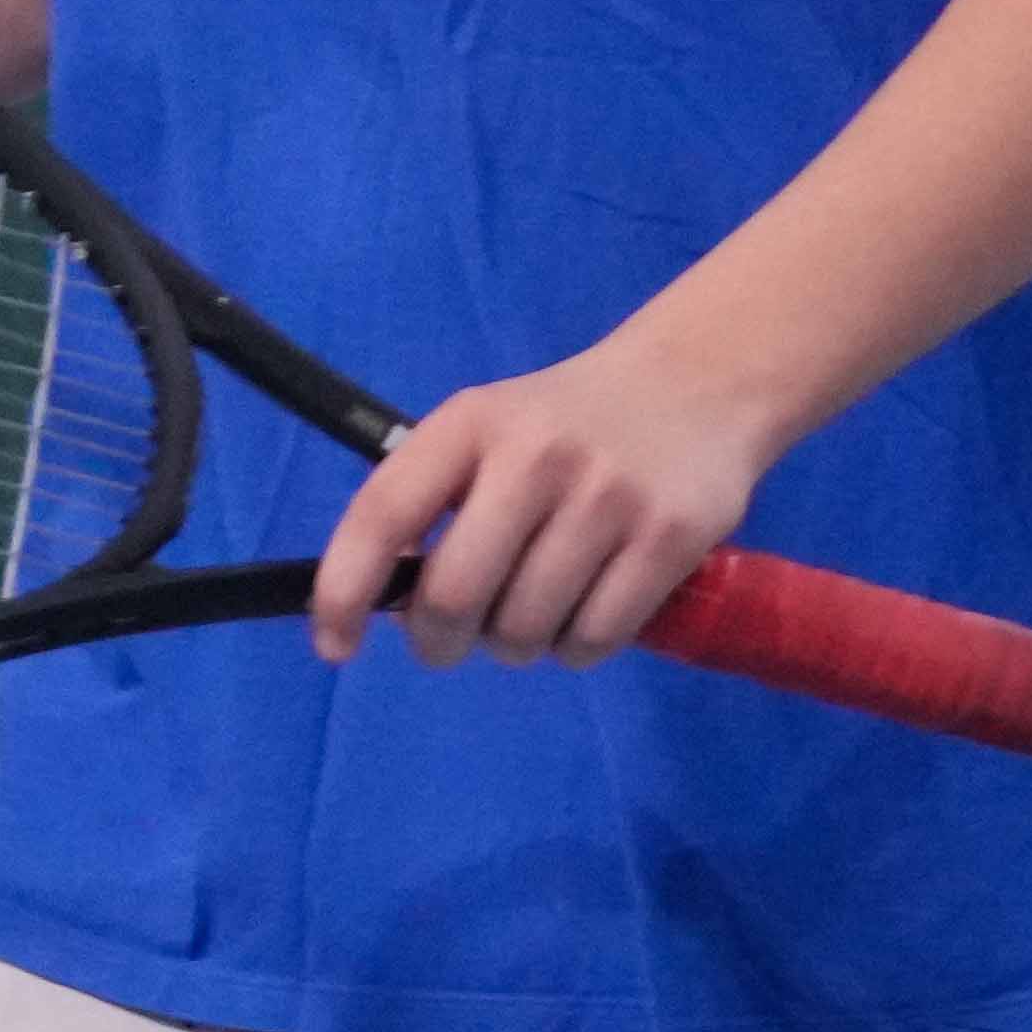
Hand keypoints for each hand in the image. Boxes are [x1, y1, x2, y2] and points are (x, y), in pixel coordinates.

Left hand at [307, 334, 795, 669]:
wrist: (698, 381)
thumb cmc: (567, 424)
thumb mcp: (487, 430)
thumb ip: (432, 501)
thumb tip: (377, 602)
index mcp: (469, 425)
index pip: (382, 513)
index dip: (343, 589)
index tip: (334, 645)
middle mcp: (534, 456)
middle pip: (455, 596)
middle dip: (439, 641)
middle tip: (451, 641)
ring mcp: (606, 497)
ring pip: (526, 630)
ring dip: (515, 646)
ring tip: (532, 612)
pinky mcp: (669, 537)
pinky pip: (594, 639)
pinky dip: (576, 649)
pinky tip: (584, 613)